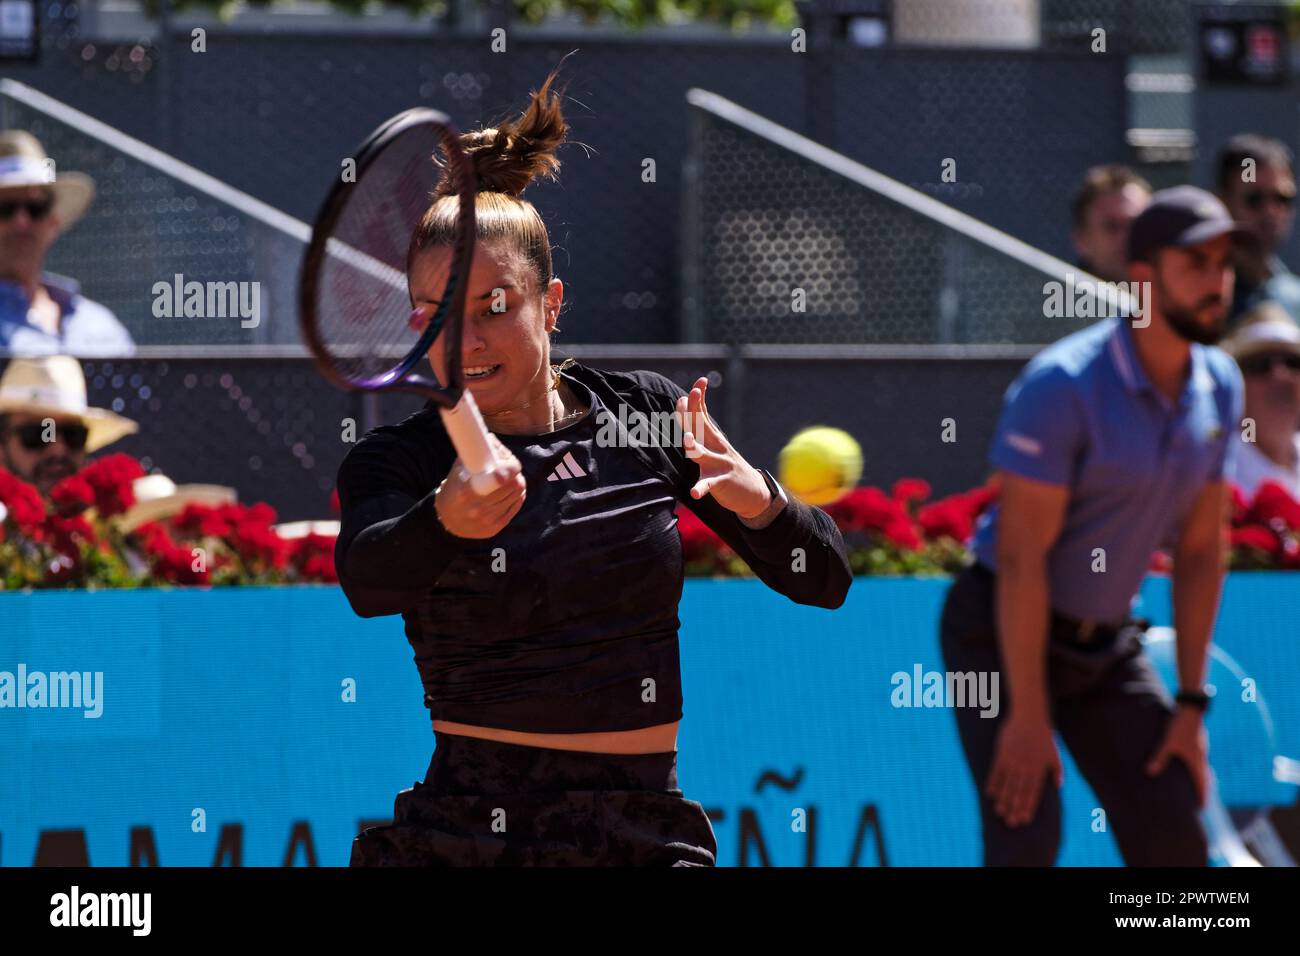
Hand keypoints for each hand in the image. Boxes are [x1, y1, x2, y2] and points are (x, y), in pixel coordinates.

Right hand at [434, 432, 525, 538]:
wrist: (447, 520)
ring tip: (508, 478)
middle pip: (514, 485)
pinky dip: (517, 495)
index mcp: (467, 491)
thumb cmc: (455, 487)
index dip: (511, 467)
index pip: (501, 478)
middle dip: (515, 473)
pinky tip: (509, 491)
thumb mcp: (459, 468)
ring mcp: (488, 520)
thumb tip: (493, 440)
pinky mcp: (497, 527)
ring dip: (517, 483)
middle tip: (509, 468)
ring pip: (518, 494)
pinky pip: (516, 506)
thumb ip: (475, 452)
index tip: (510, 462)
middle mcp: (478, 508)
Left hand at [674, 376, 770, 519]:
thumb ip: (700, 426)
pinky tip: (695, 492)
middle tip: (690, 395)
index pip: (702, 415)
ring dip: (694, 447)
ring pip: (703, 454)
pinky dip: (702, 487)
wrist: (753, 493)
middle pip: (700, 427)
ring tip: (687, 440)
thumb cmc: (726, 466)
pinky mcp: (721, 482)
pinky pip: (709, 485)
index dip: (698, 399)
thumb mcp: (714, 444)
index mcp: (712, 438)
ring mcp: (719, 464)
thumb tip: (685, 401)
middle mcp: (716, 447)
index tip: (699, 382)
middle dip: (694, 412)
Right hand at [986, 713, 1063, 827]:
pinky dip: (993, 783)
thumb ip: (1057, 771)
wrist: (1029, 715)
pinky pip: (996, 771)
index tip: (1024, 820)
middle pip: (1019, 792)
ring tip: (999, 812)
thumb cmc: (1044, 736)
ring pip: (1007, 784)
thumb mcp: (1055, 754)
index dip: (1028, 808)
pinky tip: (989, 794)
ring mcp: (1013, 761)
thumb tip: (1059, 787)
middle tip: (1010, 822)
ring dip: (1003, 799)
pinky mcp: (1002, 753)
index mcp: (1039, 770)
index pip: (1033, 794)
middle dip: (1014, 808)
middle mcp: (1025, 768)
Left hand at [1145, 706, 1207, 806]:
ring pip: (1202, 768)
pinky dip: (1196, 767)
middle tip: (1200, 801)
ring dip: (1200, 778)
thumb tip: (1149, 773)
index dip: (1202, 797)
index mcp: (1196, 760)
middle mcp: (1201, 756)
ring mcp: (1201, 748)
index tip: (1201, 809)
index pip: (1202, 784)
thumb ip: (1159, 758)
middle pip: (1205, 778)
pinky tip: (1189, 764)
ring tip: (1196, 786)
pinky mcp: (1197, 741)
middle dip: (1202, 790)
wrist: (1191, 708)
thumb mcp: (1167, 742)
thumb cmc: (1179, 726)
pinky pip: (1199, 759)